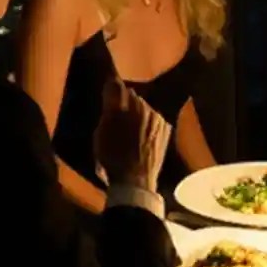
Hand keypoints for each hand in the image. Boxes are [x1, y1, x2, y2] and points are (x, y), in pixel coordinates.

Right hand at [94, 77, 171, 192]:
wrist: (135, 181)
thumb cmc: (112, 158)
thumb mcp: (100, 133)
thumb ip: (108, 107)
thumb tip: (112, 85)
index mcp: (124, 105)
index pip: (117, 86)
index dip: (111, 88)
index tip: (108, 90)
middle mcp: (143, 106)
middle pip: (132, 96)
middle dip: (125, 103)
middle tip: (117, 119)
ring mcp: (157, 117)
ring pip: (144, 108)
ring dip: (138, 114)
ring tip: (131, 132)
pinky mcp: (166, 128)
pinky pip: (154, 120)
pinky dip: (148, 125)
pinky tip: (142, 139)